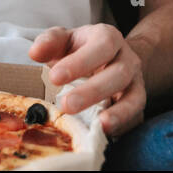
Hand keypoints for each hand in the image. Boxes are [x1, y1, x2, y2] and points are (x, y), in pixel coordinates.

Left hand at [29, 24, 144, 137]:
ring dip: (118, 113)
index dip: (80, 62)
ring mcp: (136, 84)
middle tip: (66, 105)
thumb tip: (35, 53)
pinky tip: (106, 133)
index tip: (55, 77)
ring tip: (99, 125)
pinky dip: (124, 127)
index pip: (102, 45)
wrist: (110, 59)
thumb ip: (50, 41)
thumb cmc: (81, 51)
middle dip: (93, 91)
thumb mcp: (65, 40)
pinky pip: (136, 117)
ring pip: (134, 97)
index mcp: (109, 38)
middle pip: (118, 74)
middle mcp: (127, 60)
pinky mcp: (137, 105)